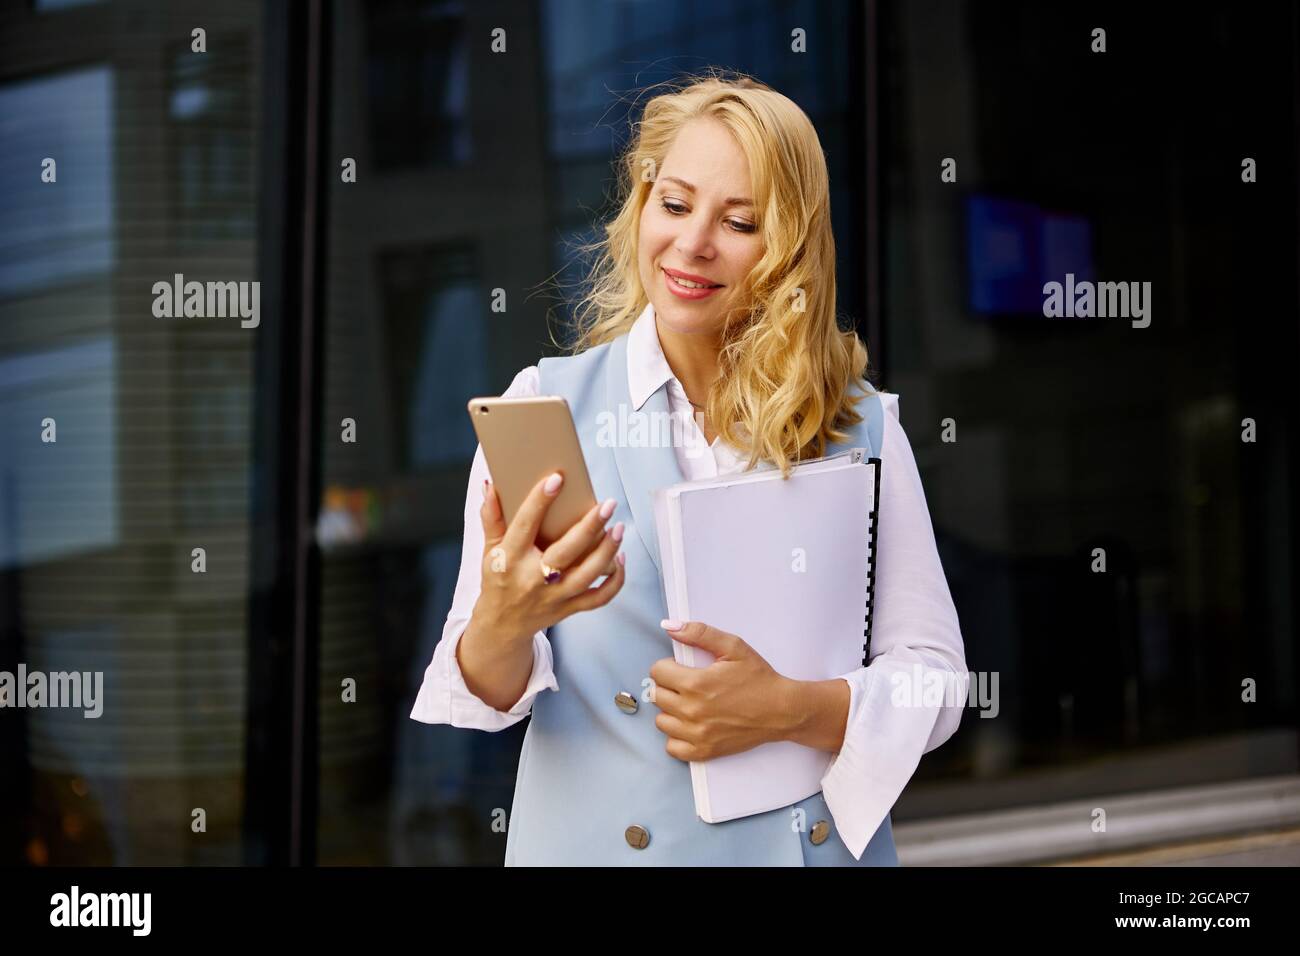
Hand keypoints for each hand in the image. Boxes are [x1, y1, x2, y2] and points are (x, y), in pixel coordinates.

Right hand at [472, 473, 625, 644]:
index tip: (557, 479)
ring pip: (587, 574)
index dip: (539, 501)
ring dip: (607, 551)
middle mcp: (532, 578)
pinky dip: (615, 581)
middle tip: (607, 505)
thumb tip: (490, 485)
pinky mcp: (569, 608)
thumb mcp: (489, 549)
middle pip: (566, 551)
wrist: (501, 626)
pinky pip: (598, 598)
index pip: (524, 525)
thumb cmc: (498, 580)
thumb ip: (491, 517)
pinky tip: (620, 558)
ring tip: (618, 528)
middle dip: (589, 526)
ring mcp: (553, 596)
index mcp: (509, 559)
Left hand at [648, 620, 797, 761]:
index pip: (657, 672)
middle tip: (688, 684)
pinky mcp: (704, 751)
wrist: (782, 711)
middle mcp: (692, 711)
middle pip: (657, 695)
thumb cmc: (759, 678)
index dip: (668, 665)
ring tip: (689, 703)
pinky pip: (672, 747)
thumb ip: (700, 633)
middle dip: (669, 686)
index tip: (682, 668)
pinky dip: (677, 736)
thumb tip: (669, 626)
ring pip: (661, 721)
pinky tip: (690, 725)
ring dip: (670, 711)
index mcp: (696, 683)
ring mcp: (697, 734)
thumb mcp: (733, 647)